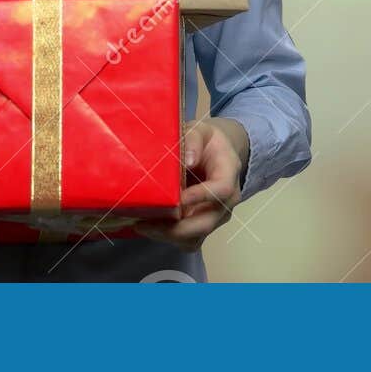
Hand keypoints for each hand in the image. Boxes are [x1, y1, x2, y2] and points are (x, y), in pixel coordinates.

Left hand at [134, 118, 248, 251]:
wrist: (216, 155)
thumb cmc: (206, 142)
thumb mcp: (201, 131)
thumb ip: (193, 140)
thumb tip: (187, 160)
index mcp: (229, 176)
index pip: (220, 190)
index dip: (199, 197)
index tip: (175, 199)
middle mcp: (225, 203)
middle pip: (206, 223)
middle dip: (176, 227)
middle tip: (145, 222)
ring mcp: (214, 218)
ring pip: (195, 238)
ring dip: (168, 236)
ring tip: (141, 225)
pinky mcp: (202, 226)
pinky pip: (187, 240)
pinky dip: (167, 238)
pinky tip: (148, 227)